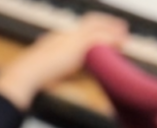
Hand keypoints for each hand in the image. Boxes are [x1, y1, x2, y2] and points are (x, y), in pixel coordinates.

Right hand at [0, 14, 127, 109]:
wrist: (30, 71)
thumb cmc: (38, 76)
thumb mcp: (54, 70)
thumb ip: (68, 69)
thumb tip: (74, 74)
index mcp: (60, 38)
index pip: (81, 28)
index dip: (95, 28)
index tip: (104, 31)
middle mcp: (66, 34)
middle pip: (90, 21)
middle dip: (106, 22)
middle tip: (121, 26)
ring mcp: (71, 37)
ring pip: (97, 27)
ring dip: (113, 29)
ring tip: (126, 34)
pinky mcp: (77, 44)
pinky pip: (99, 37)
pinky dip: (112, 38)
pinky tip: (122, 42)